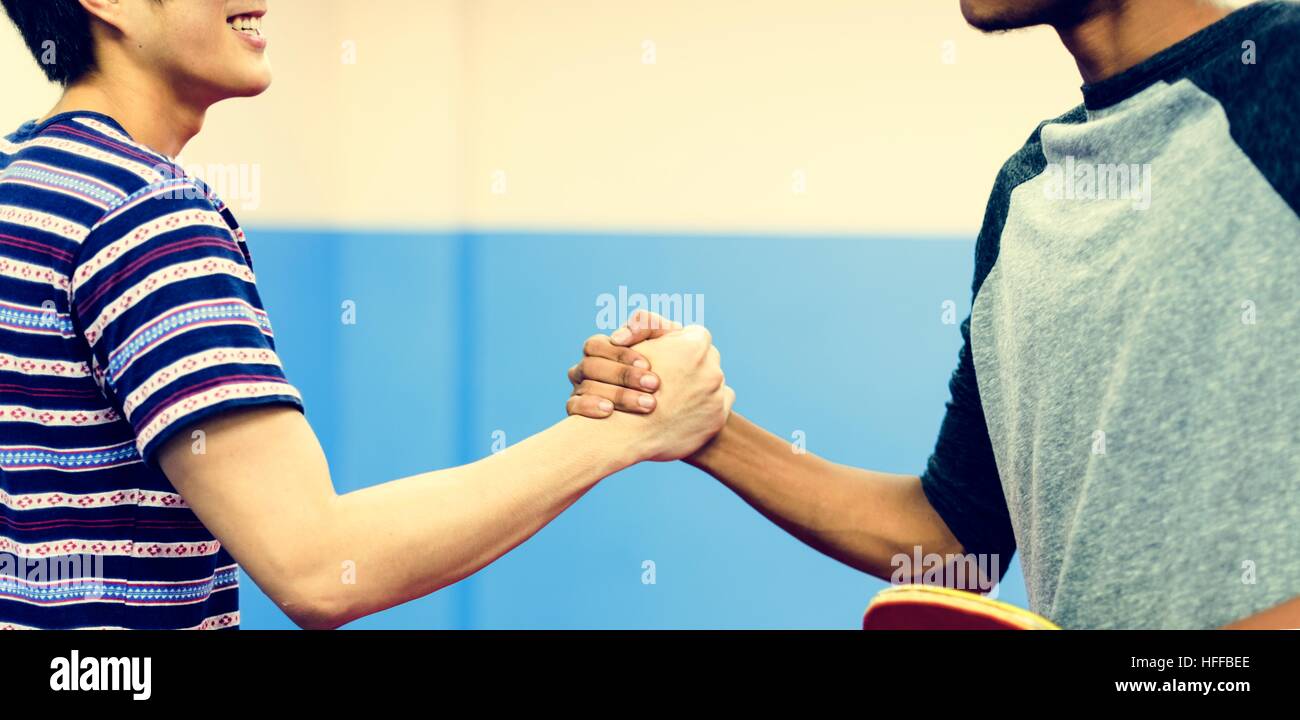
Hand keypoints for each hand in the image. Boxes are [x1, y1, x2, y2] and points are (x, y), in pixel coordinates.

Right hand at [566, 311, 681, 417]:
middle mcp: (587, 369)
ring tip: (646, 404)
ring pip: (585, 387)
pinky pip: (573, 406)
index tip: (647, 365)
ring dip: (617, 394)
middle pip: (590, 366)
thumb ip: (646, 324)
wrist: (675, 399)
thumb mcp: (665, 338)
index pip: (596, 345)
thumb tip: (618, 337)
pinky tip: (610, 412)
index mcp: (601, 350)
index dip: (620, 354)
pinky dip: (589, 406)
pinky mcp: (578, 412)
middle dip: (623, 375)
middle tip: (653, 385)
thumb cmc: (668, 362)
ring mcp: (580, 390)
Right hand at [604, 324, 732, 461]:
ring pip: (714, 381)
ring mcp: (717, 394)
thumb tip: (669, 327)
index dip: (680, 345)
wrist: (627, 432)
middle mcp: (711, 368)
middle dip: (693, 364)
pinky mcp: (718, 417)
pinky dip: (708, 405)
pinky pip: (721, 403)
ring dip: (700, 385)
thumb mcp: (631, 344)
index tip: (668, 356)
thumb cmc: (624, 384)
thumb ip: (648, 325)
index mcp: (694, 346)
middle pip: (708, 357)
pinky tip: (687, 410)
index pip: (696, 335)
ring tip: (676, 396)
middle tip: (671, 377)